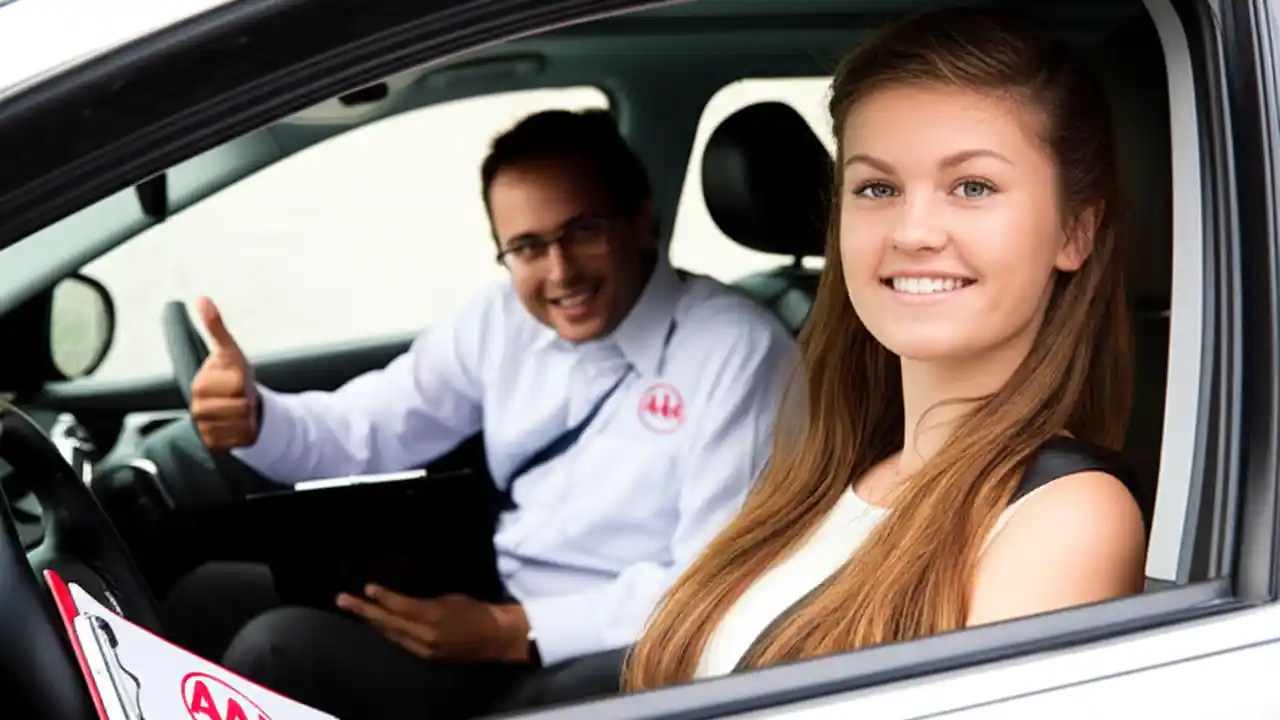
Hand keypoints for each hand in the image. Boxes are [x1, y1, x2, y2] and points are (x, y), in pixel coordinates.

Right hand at [189, 296, 260, 449]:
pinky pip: (240, 440)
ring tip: (242, 410)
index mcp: (199, 384)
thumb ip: (216, 326)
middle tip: (242, 397)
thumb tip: (202, 299)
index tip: (240, 381)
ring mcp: (203, 426)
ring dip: (249, 418)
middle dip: (249, 401)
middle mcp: (197, 407)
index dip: (246, 384)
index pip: (237, 387)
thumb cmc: (234, 376)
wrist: (237, 406)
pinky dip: (247, 433)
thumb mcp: (230, 351)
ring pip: (242, 424)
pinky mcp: (213, 443)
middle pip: (241, 407)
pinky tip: (240, 425)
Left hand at [336, 585, 530, 662]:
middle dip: (363, 611)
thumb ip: (424, 603)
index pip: (400, 607)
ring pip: (391, 635)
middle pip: (388, 623)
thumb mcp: (451, 598)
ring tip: (354, 609)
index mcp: (433, 617)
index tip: (367, 587)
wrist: (496, 638)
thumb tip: (403, 603)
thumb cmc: (477, 611)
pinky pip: (400, 643)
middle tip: (342, 599)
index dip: (382, 597)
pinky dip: (387, 632)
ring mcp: (424, 649)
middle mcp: (424, 636)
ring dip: (372, 622)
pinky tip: (377, 624)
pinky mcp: (427, 657)